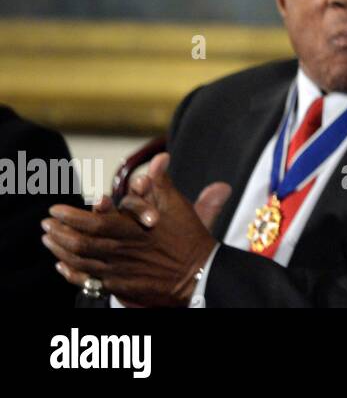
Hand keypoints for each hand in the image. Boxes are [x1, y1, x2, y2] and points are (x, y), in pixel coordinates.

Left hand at [42, 153, 228, 306]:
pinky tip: (61, 264)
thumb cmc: (189, 238)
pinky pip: (87, 282)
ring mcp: (119, 272)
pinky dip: (70, 273)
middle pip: (79, 244)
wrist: (201, 274)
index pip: (93, 223)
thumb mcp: (179, 206)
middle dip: (58, 232)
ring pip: (79, 262)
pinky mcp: (120, 287)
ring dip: (60, 250)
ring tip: (48, 239)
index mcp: (133, 231)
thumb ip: (162, 182)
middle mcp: (122, 252)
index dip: (70, 216)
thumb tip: (160, 158)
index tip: (55, 209)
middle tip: (46, 224)